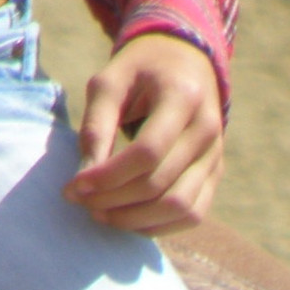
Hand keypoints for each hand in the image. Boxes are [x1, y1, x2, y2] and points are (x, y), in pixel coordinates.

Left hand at [65, 33, 224, 233]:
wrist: (184, 63)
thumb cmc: (139, 71)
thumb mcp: (108, 82)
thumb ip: (95, 127)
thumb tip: (83, 181)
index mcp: (183, 96)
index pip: (147, 152)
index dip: (107, 177)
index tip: (74, 186)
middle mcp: (208, 128)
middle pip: (159, 183)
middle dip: (112, 200)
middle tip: (80, 199)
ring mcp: (215, 154)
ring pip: (179, 207)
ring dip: (133, 219)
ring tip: (99, 212)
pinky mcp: (214, 173)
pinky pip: (192, 215)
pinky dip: (157, 225)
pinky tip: (126, 218)